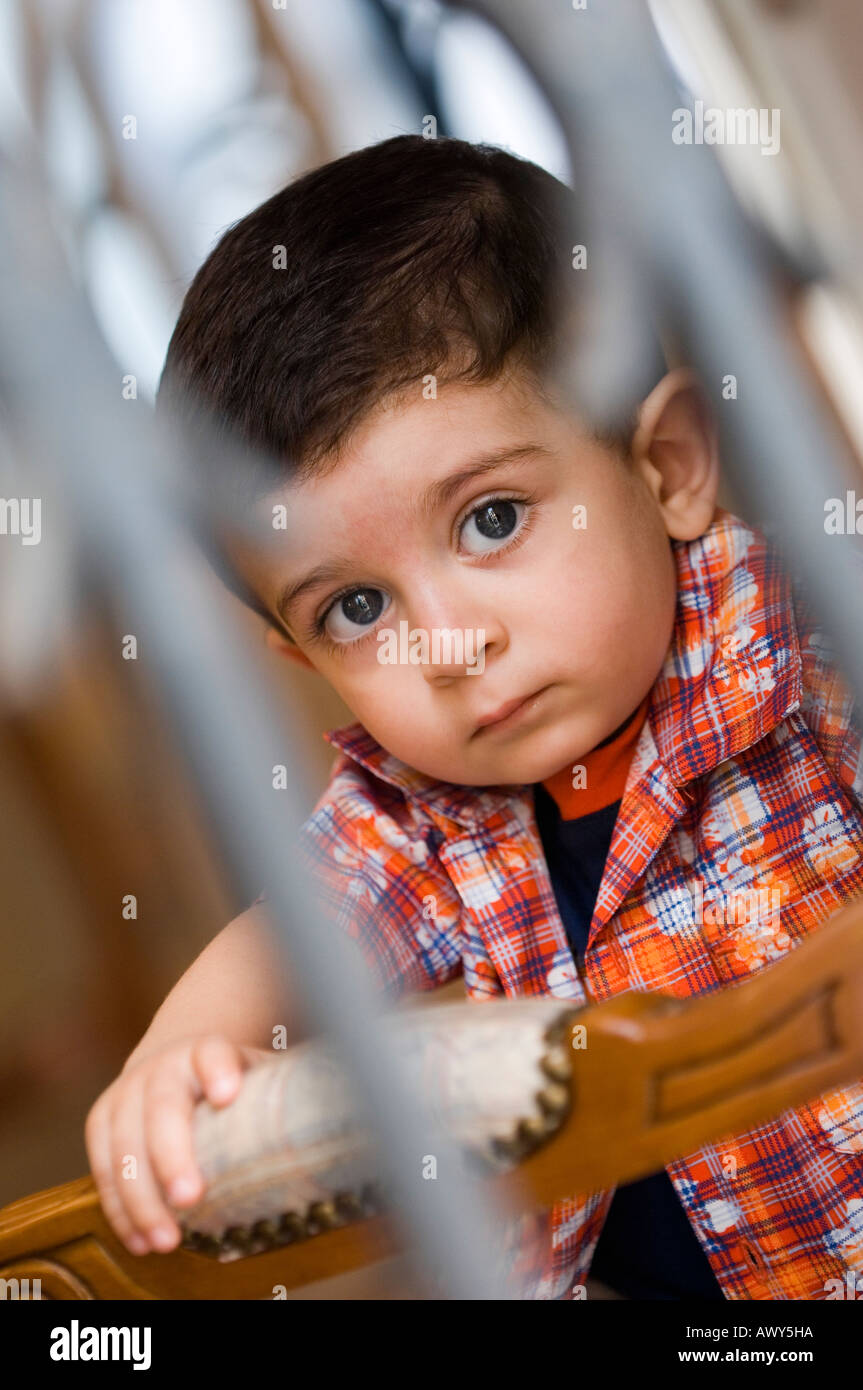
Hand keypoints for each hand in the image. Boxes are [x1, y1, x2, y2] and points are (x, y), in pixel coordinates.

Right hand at [85, 1036, 269, 1255]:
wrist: (173, 1065)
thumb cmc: (231, 1084)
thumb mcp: (260, 1078)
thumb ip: (289, 1096)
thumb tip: (351, 1117)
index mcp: (207, 1050)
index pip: (212, 1053)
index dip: (218, 1070)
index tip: (228, 1093)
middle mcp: (162, 1066)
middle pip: (162, 1107)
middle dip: (173, 1154)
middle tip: (192, 1198)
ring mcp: (126, 1091)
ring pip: (123, 1143)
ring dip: (141, 1196)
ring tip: (167, 1239)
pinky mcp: (102, 1121)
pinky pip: (101, 1167)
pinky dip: (118, 1208)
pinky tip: (139, 1239)